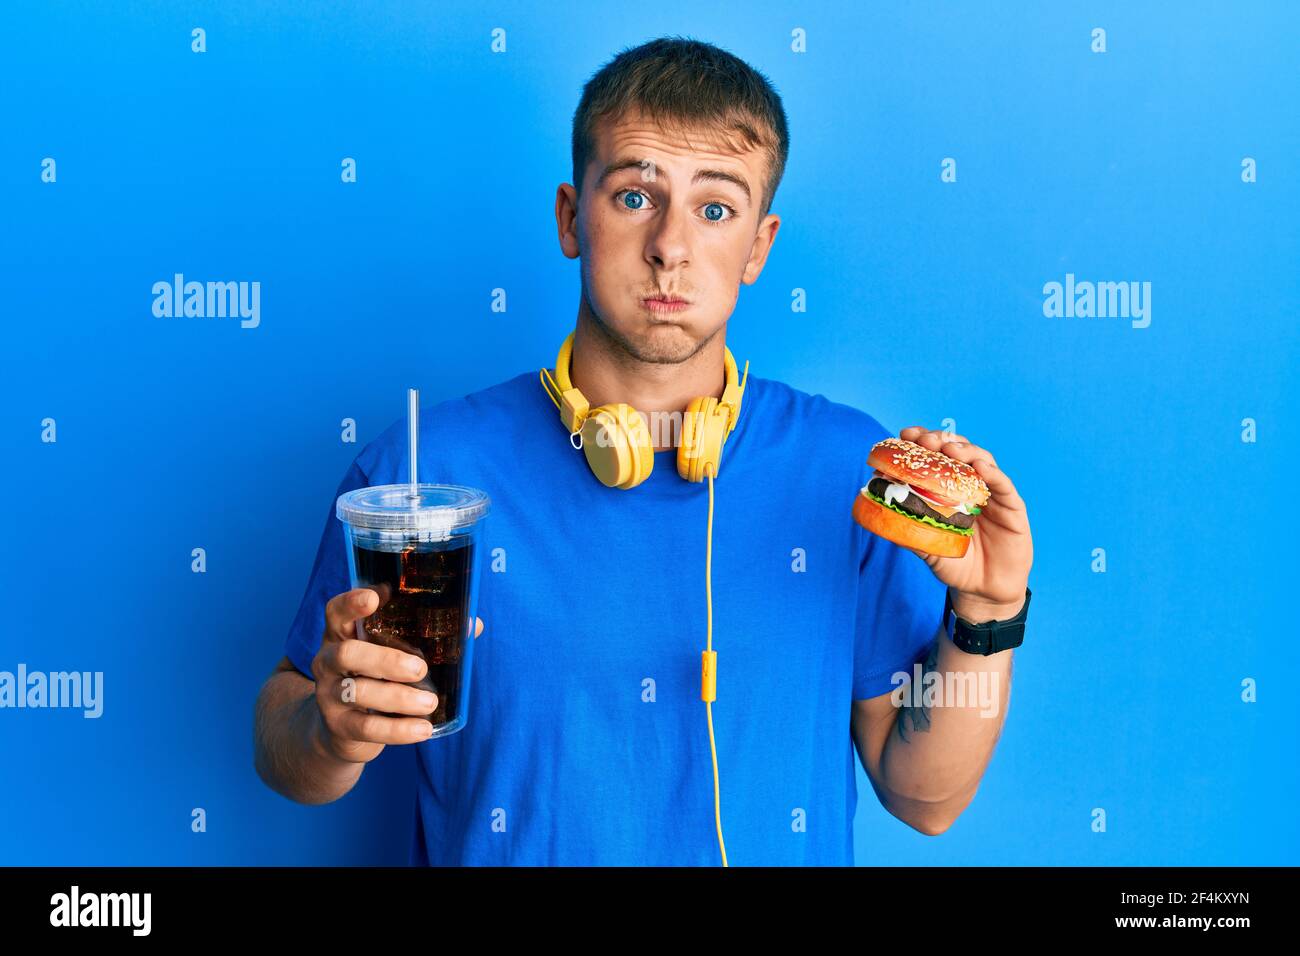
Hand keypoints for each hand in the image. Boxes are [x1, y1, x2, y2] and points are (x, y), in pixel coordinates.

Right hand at [310, 587, 483, 763]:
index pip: (336, 612)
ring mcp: (329, 695)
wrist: (345, 731)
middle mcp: (328, 661)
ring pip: (357, 692)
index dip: (351, 602)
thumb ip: (426, 638)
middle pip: (347, 653)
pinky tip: (423, 729)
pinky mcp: (339, 726)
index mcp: (342, 635)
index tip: (376, 596)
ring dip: (399, 697)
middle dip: (386, 659)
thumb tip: (472, 625)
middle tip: (420, 668)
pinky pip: (367, 728)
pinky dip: (398, 729)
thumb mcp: (394, 655)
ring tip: (430, 702)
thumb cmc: (378, 679)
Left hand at [897, 426, 1032, 622]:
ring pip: (982, 461)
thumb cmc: (955, 564)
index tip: (904, 435)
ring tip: (950, 448)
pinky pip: (1004, 485)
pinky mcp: (1013, 507)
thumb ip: (909, 530)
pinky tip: (980, 467)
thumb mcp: (928, 547)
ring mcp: (992, 493)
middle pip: (958, 451)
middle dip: (941, 440)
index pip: (935, 456)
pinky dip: (992, 473)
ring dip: (966, 450)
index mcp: (948, 488)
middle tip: (926, 440)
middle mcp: (970, 484)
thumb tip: (877, 513)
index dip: (921, 442)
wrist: (983, 591)